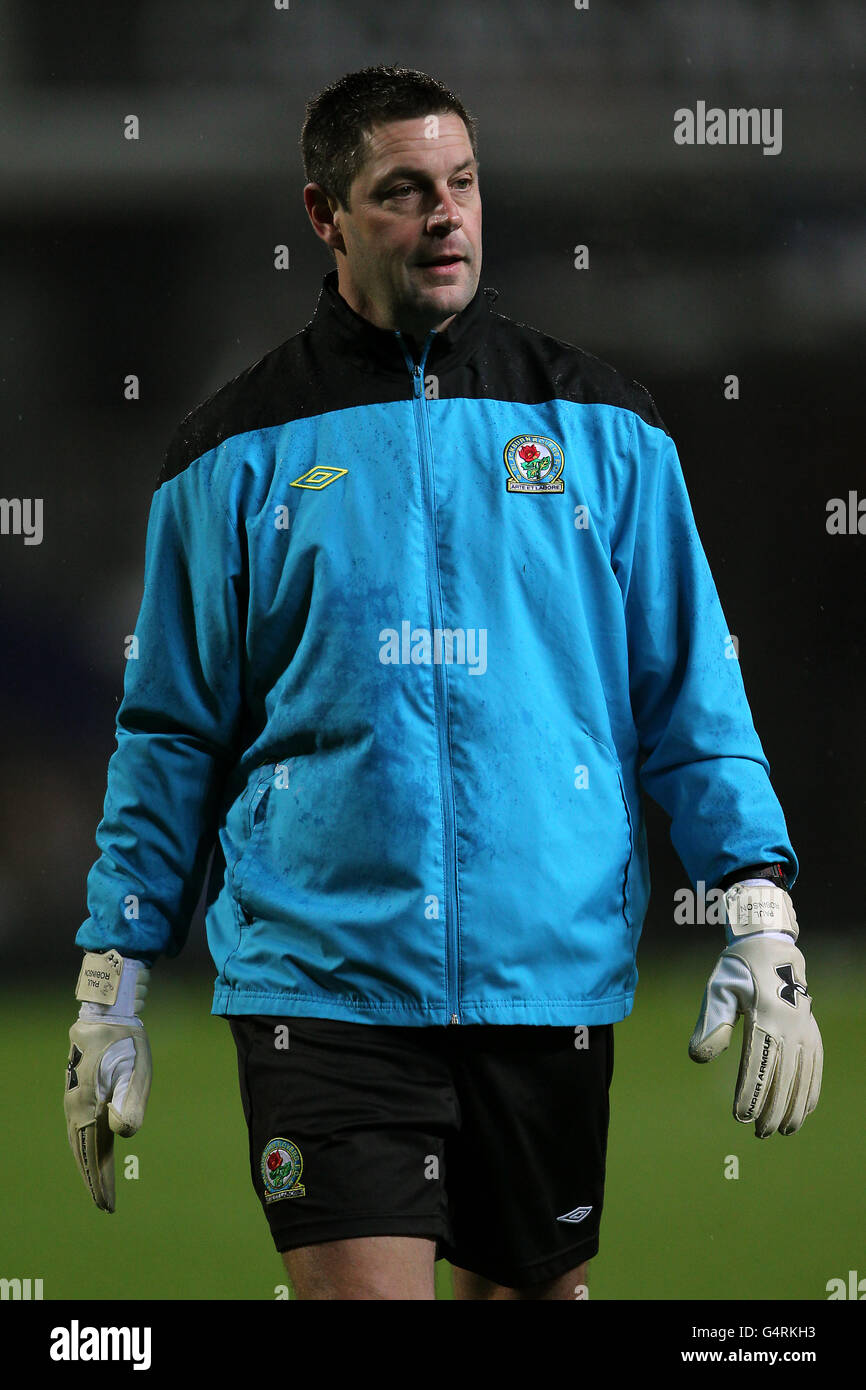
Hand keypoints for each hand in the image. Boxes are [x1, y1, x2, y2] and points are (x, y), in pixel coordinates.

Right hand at [63, 951, 151, 1210]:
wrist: (107, 1014)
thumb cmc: (128, 1040)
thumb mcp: (139, 1068)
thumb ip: (132, 1101)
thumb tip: (121, 1132)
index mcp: (90, 1105)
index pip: (95, 1154)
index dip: (102, 1181)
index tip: (108, 1205)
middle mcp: (76, 1107)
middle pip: (84, 1154)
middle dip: (95, 1181)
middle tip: (105, 1206)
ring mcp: (73, 1101)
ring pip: (78, 1144)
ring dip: (88, 1166)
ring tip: (100, 1188)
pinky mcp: (78, 1094)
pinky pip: (78, 1130)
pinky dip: (84, 1149)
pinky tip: (91, 1154)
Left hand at [688, 886, 821, 1136]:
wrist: (770, 944)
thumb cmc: (738, 968)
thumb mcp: (719, 989)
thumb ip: (712, 1024)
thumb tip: (699, 1058)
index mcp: (765, 1016)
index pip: (758, 1064)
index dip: (750, 1093)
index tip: (740, 1116)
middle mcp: (790, 1025)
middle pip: (784, 1076)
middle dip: (772, 1108)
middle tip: (759, 1133)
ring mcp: (805, 1028)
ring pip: (803, 1075)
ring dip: (794, 1105)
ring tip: (784, 1130)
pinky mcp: (811, 1028)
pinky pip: (816, 1064)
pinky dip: (812, 1088)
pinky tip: (806, 1108)